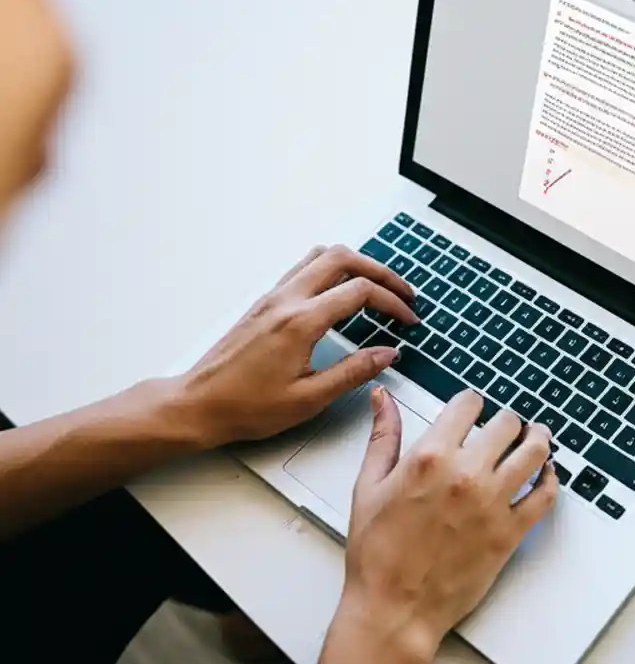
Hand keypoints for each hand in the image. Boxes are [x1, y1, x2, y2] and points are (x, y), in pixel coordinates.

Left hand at [177, 245, 418, 447]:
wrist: (198, 405)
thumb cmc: (245, 406)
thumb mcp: (309, 399)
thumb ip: (354, 372)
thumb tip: (386, 353)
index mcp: (300, 322)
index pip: (359, 292)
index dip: (392, 302)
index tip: (407, 318)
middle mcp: (285, 300)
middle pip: (343, 258)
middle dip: (381, 271)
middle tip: (401, 293)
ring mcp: (273, 298)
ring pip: (321, 256)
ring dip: (356, 264)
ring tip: (377, 287)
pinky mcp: (265, 303)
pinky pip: (303, 269)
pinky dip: (331, 271)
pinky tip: (341, 293)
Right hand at [319, 389, 557, 663]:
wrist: (394, 608)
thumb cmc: (377, 554)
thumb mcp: (368, 487)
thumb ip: (382, 437)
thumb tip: (383, 398)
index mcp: (430, 457)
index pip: (468, 404)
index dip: (472, 402)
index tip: (473, 408)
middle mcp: (466, 474)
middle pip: (507, 423)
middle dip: (506, 421)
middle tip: (506, 427)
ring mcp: (493, 503)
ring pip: (535, 452)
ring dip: (538, 440)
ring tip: (536, 439)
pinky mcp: (510, 532)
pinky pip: (545, 496)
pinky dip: (551, 480)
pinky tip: (545, 475)